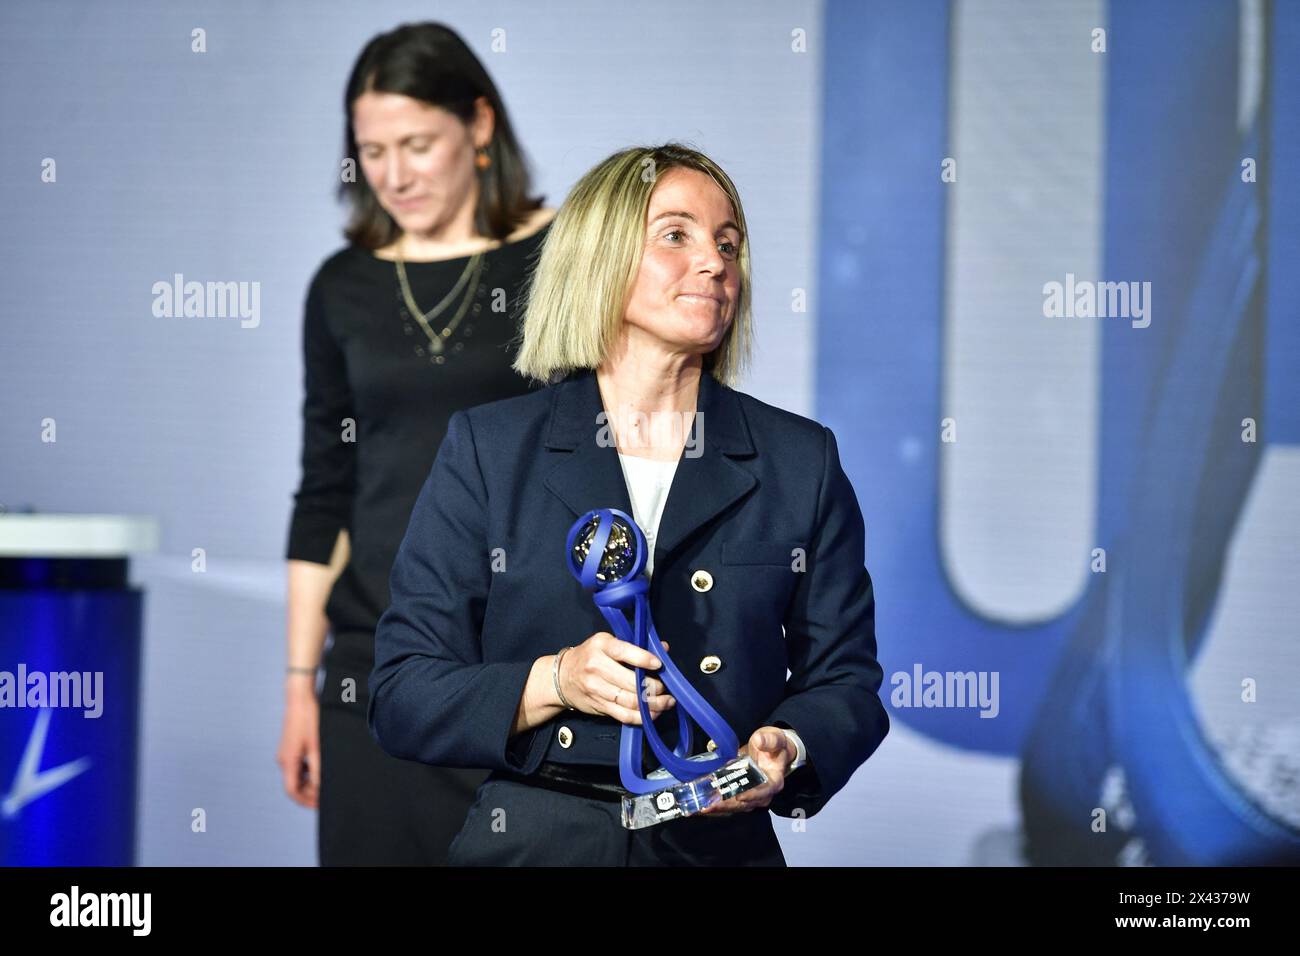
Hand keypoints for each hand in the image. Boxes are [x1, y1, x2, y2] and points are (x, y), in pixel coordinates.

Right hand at [276, 684, 319, 808]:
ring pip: (297, 775)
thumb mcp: (317, 746)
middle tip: (328, 793)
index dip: (306, 801)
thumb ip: (318, 770)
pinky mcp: (290, 746)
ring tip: (327, 781)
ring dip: (310, 782)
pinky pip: (298, 765)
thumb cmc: (310, 719)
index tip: (321, 804)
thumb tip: (320, 789)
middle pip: (294, 785)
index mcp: (288, 762)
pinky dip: (309, 771)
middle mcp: (283, 759)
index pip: (292, 791)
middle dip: (310, 792)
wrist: (300, 697)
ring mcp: (286, 753)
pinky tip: (322, 766)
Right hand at [556, 632, 675, 725]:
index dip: (644, 659)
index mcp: (601, 646)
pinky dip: (641, 717)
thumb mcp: (607, 643)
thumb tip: (663, 648)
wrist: (562, 676)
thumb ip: (635, 646)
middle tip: (667, 689)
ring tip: (666, 702)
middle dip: (654, 687)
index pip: (624, 652)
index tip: (659, 665)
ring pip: (630, 701)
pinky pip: (624, 715)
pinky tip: (653, 713)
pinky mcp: (599, 705)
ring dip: (653, 704)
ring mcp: (597, 688)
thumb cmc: (590, 656)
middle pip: (631, 682)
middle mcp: (597, 667)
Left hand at [697, 726, 794, 816]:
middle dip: (728, 805)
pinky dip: (717, 804)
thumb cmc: (774, 745)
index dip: (753, 795)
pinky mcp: (741, 793)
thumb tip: (758, 740)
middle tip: (711, 806)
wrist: (771, 750)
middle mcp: (764, 793)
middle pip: (747, 803)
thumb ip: (768, 740)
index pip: (765, 791)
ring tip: (703, 808)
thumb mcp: (774, 738)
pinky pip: (730, 802)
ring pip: (737, 806)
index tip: (740, 797)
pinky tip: (703, 805)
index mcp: (774, 780)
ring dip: (720, 808)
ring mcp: (752, 795)